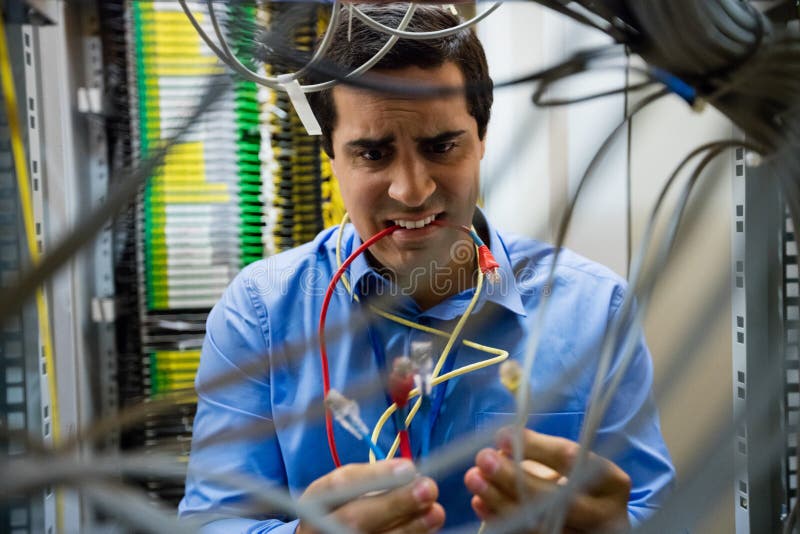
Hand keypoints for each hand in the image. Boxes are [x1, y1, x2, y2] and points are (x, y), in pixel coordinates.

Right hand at [297, 459, 444, 533]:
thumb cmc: (340, 507)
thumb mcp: (344, 488)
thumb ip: (371, 479)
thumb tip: (410, 472)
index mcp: (316, 500)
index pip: (339, 485)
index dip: (374, 476)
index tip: (409, 468)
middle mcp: (320, 527)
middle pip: (356, 518)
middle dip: (396, 503)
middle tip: (429, 488)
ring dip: (410, 528)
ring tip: (436, 512)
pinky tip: (427, 529)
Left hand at [464, 428, 630, 532]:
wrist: (599, 523)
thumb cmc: (581, 483)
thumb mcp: (572, 464)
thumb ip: (540, 453)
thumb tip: (501, 446)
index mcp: (612, 482)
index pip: (571, 461)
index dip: (534, 446)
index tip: (501, 435)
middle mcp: (606, 516)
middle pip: (557, 498)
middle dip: (513, 477)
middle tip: (483, 458)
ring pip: (539, 525)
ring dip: (499, 501)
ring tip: (474, 479)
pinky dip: (500, 521)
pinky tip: (480, 503)